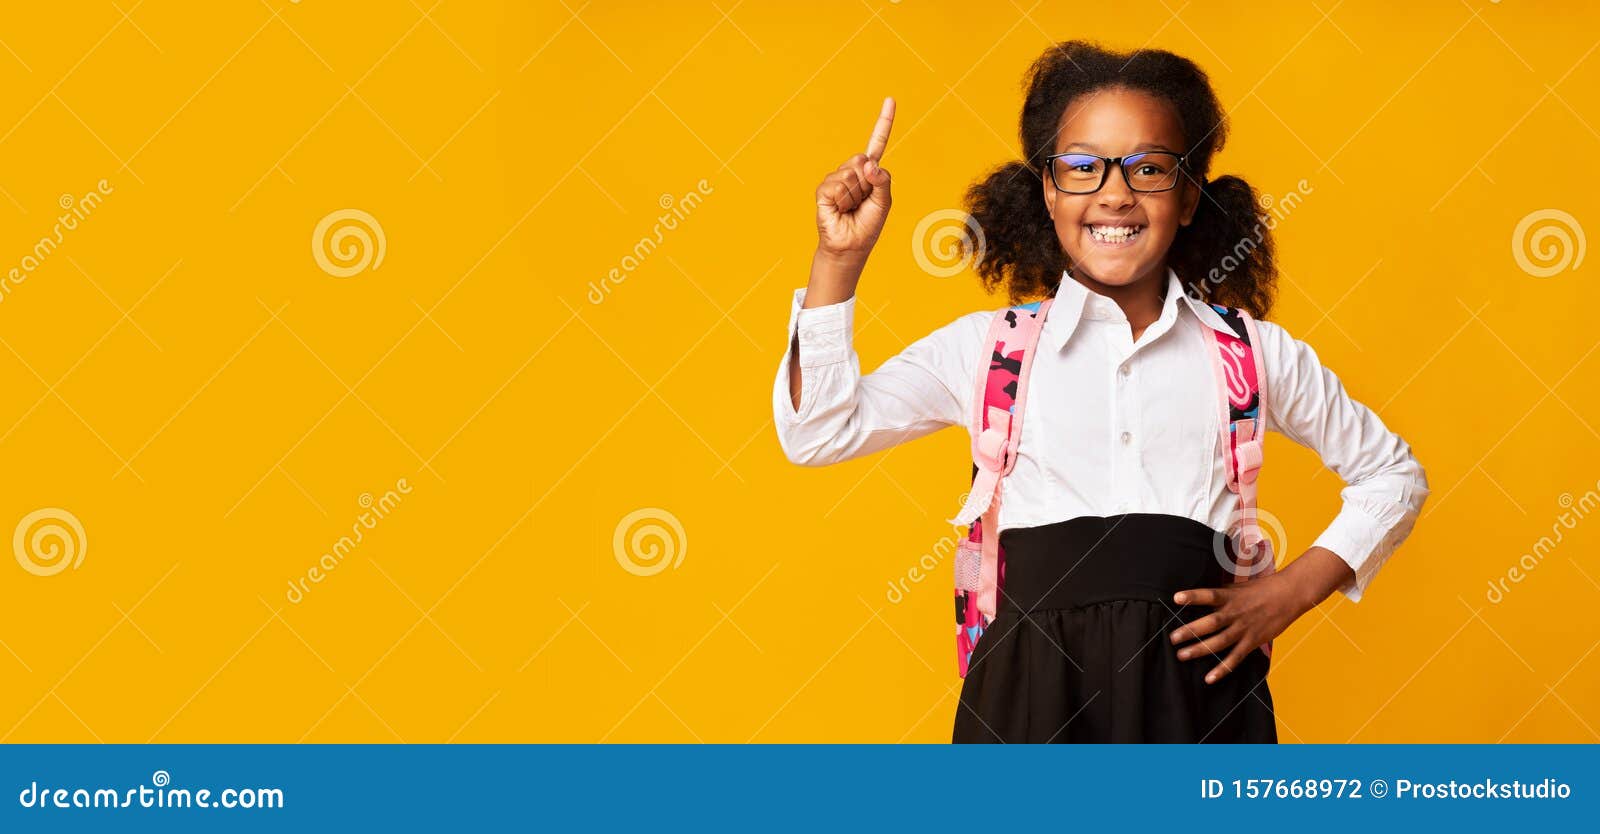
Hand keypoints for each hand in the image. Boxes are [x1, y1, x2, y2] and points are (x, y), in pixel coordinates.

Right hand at [814, 96, 894, 262]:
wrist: (850, 247)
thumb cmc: (868, 226)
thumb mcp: (884, 202)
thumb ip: (883, 181)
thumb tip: (868, 163)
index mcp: (870, 173)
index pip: (877, 143)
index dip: (884, 122)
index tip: (890, 99)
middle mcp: (852, 172)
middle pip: (863, 160)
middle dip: (866, 183)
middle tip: (862, 201)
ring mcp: (837, 180)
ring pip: (851, 173)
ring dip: (855, 195)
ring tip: (850, 208)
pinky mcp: (824, 190)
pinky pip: (837, 185)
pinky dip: (842, 199)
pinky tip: (839, 209)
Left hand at [1167, 547, 1355, 683]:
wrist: (1289, 595)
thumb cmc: (1262, 588)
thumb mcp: (1238, 586)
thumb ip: (1220, 592)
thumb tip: (1199, 595)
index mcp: (1230, 596)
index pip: (1209, 595)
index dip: (1193, 596)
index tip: (1176, 598)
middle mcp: (1235, 613)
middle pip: (1211, 623)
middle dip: (1190, 631)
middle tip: (1172, 638)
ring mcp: (1244, 628)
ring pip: (1220, 642)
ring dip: (1200, 650)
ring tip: (1182, 655)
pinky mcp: (1253, 641)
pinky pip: (1235, 658)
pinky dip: (1222, 669)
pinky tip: (1209, 678)